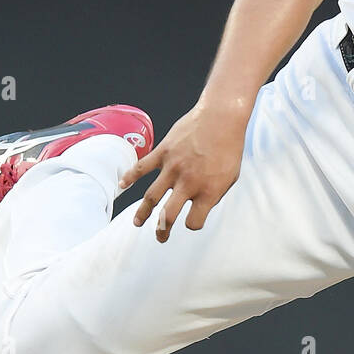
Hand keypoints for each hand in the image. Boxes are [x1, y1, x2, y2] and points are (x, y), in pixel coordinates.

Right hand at [120, 101, 250, 241]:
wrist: (222, 117)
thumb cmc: (229, 147)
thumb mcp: (231, 176)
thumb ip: (215, 194)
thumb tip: (201, 206)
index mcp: (209, 191)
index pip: (194, 222)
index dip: (192, 224)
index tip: (192, 220)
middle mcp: (189, 182)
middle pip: (167, 215)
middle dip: (162, 230)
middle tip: (160, 237)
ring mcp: (174, 167)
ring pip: (151, 197)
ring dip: (143, 212)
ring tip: (138, 223)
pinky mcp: (164, 152)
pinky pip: (142, 167)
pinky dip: (130, 176)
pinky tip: (122, 186)